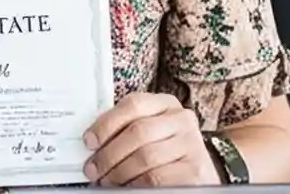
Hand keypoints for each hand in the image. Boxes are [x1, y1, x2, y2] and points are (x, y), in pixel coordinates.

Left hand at [81, 92, 221, 187]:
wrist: (200, 174)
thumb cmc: (167, 152)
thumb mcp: (151, 132)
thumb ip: (126, 129)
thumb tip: (93, 141)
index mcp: (166, 104)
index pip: (133, 104)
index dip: (107, 123)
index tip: (89, 140)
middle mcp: (182, 119)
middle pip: (137, 132)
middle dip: (108, 153)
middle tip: (93, 168)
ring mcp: (191, 144)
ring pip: (145, 157)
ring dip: (118, 172)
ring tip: (107, 180)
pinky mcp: (195, 170)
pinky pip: (156, 178)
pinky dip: (135, 184)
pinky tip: (127, 186)